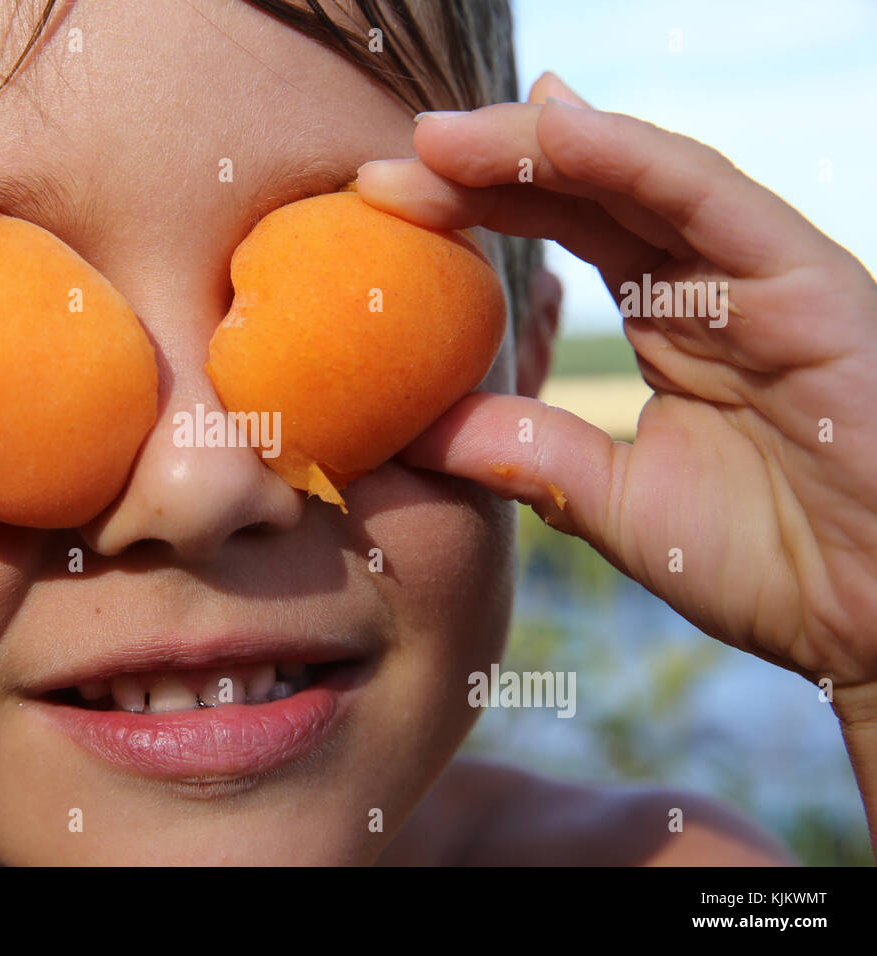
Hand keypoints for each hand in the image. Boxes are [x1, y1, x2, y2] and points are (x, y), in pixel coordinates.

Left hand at [356, 73, 876, 845]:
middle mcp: (710, 285)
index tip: (381, 209)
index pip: (561, 239)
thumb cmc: (768, 562)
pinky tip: (553, 128)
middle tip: (392, 160)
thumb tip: (417, 425)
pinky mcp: (807, 281)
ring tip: (442, 137)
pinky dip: (630, 156)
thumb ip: (526, 452)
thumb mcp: (611, 503)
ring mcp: (756, 275)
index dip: (473, 213)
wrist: (872, 623)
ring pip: (639, 176)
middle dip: (483, 171)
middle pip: (585, 195)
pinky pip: (710, 198)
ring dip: (536, 147)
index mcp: (670, 325)